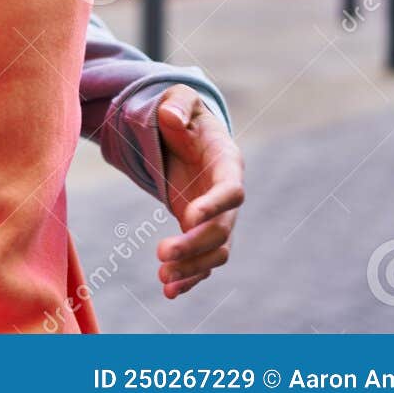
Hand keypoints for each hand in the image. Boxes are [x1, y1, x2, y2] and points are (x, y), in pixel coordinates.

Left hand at [154, 84, 244, 298]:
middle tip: (162, 252)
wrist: (185, 137)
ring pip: (216, 252)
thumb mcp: (179, 100)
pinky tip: (170, 291)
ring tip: (164, 278)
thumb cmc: (183, 115)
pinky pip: (204, 262)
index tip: (188, 217)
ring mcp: (219, 217)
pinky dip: (190, 278)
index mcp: (228, 163)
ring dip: (193, 268)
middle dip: (195, 244)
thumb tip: (170, 117)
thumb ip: (177, 104)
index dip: (214, 205)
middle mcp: (228, 196)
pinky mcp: (203, 232)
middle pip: (222, 229)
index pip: (231, 190)